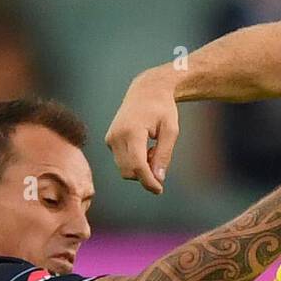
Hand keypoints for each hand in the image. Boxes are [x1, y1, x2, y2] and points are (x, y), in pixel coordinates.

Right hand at [105, 72, 178, 193]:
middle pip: (129, 171)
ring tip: (152, 151)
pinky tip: (144, 148)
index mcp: (132, 131)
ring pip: (124, 169)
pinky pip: (121, 161)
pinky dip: (133, 162)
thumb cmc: (163, 109)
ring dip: (140, 169)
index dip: (148, 181)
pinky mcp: (109, 140)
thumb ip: (164, 155)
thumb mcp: (171, 130)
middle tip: (159, 160)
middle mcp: (117, 135)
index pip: (137, 165)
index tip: (159, 190)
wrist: (147, 90)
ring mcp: (111, 137)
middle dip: (146, 175)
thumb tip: (158, 178)